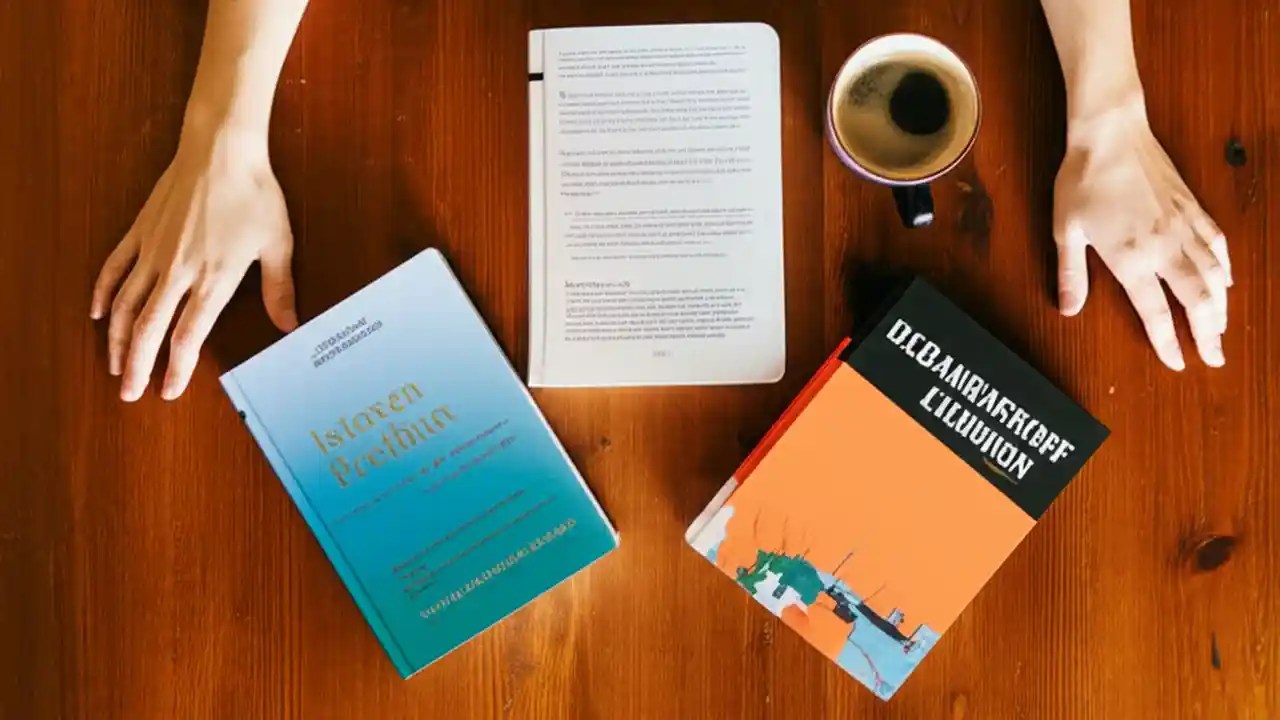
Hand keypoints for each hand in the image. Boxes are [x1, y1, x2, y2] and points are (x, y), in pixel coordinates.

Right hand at [90, 134, 297, 400]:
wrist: (221, 149)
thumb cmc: (254, 195)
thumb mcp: (278, 244)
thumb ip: (280, 290)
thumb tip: (289, 325)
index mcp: (213, 279)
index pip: (188, 336)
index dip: (176, 368)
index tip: (168, 392)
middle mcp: (177, 270)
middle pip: (150, 329)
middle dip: (138, 366)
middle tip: (131, 394)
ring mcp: (153, 251)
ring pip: (127, 305)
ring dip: (118, 340)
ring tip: (116, 367)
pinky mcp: (140, 232)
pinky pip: (114, 268)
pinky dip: (104, 293)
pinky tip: (99, 315)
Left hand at [1053, 101, 1231, 369]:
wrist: (1110, 134)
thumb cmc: (1082, 181)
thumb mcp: (1065, 231)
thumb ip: (1070, 274)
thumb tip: (1068, 310)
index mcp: (1130, 258)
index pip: (1156, 313)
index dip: (1169, 342)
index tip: (1179, 362)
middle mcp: (1164, 247)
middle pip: (1197, 301)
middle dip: (1208, 334)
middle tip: (1214, 358)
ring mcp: (1184, 227)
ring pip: (1214, 277)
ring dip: (1221, 307)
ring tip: (1222, 329)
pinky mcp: (1193, 209)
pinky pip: (1218, 245)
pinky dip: (1225, 268)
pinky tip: (1227, 282)